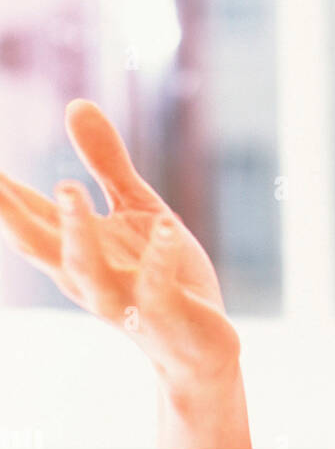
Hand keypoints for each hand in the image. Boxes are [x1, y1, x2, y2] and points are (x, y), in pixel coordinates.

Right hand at [0, 99, 239, 388]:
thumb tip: (75, 104)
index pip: (30, 215)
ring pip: (88, 267)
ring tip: (66, 186)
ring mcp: (121, 296)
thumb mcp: (133, 207)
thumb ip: (105, 160)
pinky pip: (158, 282)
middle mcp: (86, 276)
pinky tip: (168, 225)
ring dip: (75, 230)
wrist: (199, 344)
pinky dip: (160, 255)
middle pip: (40, 243)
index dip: (3, 191)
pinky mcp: (162, 309)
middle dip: (11, 213)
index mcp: (75, 249)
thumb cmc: (159, 274)